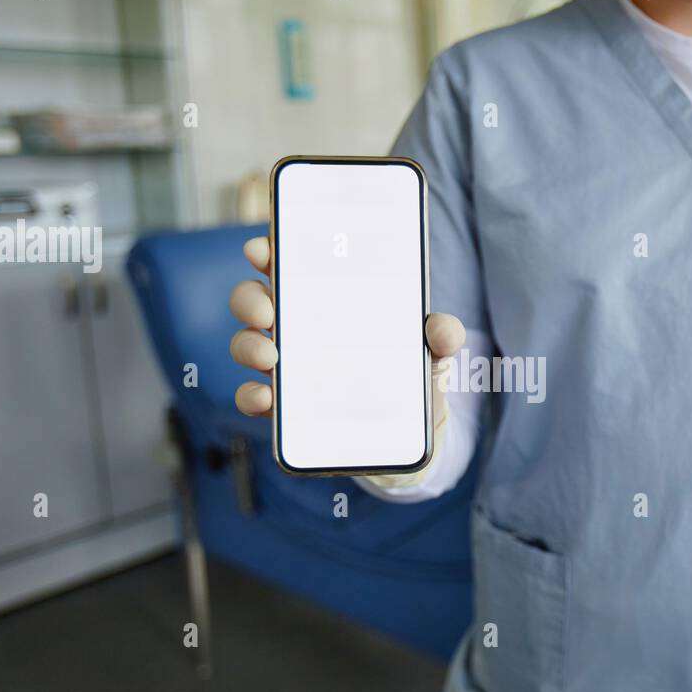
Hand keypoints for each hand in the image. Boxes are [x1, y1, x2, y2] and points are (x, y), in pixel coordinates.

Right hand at [228, 236, 465, 477]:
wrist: (409, 441)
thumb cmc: (412, 379)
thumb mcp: (434, 354)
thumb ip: (444, 336)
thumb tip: (443, 329)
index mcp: (327, 300)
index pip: (289, 265)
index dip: (268, 252)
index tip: (262, 250)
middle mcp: (298, 328)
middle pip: (255, 300)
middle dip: (251, 299)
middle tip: (268, 312)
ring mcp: (286, 368)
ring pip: (247, 345)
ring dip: (248, 346)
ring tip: (271, 356)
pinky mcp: (284, 409)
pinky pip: (253, 398)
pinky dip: (251, 396)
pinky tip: (266, 398)